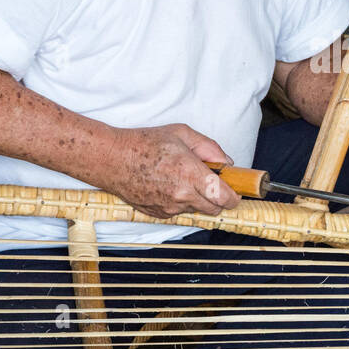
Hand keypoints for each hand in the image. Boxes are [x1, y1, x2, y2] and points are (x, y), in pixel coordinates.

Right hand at [99, 123, 240, 217]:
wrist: (112, 159)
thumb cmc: (145, 143)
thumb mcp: (182, 134)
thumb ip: (210, 148)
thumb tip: (227, 163)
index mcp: (191, 173)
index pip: (225, 197)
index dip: (234, 196)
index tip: (235, 191)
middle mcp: (182, 194)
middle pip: (215, 208)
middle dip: (218, 198)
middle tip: (211, 182)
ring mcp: (169, 207)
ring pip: (196, 209)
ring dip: (197, 198)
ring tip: (183, 178)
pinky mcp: (158, 214)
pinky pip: (179, 211)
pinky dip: (180, 201)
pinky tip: (168, 185)